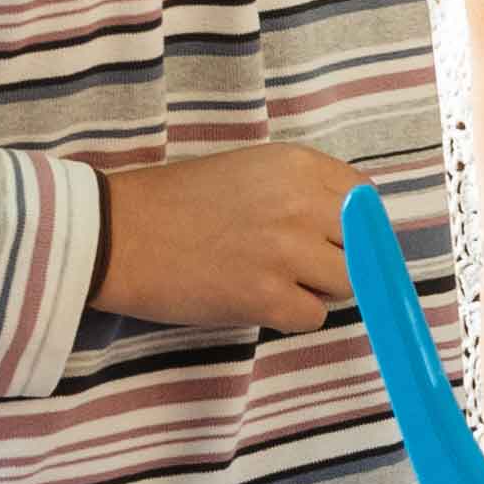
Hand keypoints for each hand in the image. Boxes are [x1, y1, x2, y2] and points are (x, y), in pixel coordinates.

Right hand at [91, 144, 366, 334]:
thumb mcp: (249, 171)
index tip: (331, 237)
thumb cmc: (176, 201)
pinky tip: (256, 299)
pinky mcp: (267, 297)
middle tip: (298, 264)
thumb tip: (353, 228)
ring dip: (317, 289)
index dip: (353, 224)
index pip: (364, 200)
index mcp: (297, 166)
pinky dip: (291, 315)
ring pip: (346, 284)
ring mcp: (287, 252)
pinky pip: (313, 318)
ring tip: (275, 280)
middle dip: (338, 258)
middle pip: (363, 245)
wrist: (118, 234)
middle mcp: (301, 204)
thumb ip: (302, 190)